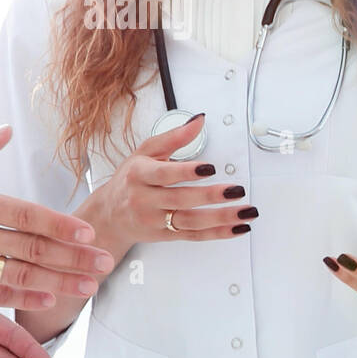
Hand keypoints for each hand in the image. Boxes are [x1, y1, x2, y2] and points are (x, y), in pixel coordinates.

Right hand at [0, 124, 113, 308]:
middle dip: (73, 257)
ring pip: (16, 275)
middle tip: (104, 262)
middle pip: (29, 247)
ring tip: (89, 286)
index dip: (60, 225)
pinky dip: (23, 298)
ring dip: (58, 281)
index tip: (88, 233)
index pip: (24, 214)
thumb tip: (6, 129)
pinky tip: (50, 298)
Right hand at [84, 113, 259, 260]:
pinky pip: (194, 236)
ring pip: (190, 222)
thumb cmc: (130, 180)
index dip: (186, 172)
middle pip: (180, 200)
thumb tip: (198, 121)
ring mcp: (155, 221)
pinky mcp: (165, 236)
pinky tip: (237, 228)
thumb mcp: (145, 152)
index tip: (209, 168)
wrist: (110, 215)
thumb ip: (173, 137)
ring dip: (221, 218)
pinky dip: (218, 234)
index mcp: (139, 175)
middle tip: (236, 190)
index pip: (163, 174)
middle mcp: (144, 200)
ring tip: (245, 211)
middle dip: (211, 196)